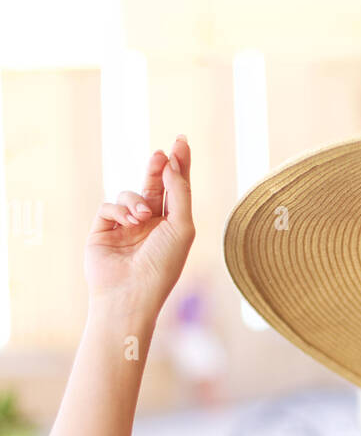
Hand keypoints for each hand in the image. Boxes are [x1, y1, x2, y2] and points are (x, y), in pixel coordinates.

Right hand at [85, 136, 194, 316]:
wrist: (130, 294)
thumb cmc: (163, 266)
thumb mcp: (182, 227)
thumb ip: (180, 193)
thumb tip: (172, 163)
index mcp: (172, 226)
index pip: (176, 189)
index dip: (179, 165)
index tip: (181, 141)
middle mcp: (149, 225)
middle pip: (154, 185)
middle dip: (157, 167)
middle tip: (162, 152)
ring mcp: (125, 227)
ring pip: (130, 194)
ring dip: (137, 200)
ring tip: (144, 217)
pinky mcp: (102, 230)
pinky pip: (109, 206)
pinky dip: (119, 210)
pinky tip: (128, 223)